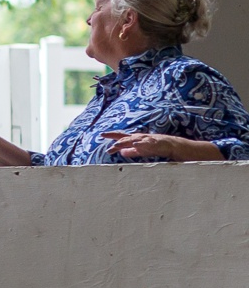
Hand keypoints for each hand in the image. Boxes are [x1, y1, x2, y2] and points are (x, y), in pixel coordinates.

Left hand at [103, 130, 219, 162]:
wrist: (186, 149)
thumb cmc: (166, 149)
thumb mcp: (147, 151)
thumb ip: (135, 151)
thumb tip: (122, 152)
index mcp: (143, 140)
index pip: (126, 136)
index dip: (114, 135)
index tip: (101, 135)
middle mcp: (148, 138)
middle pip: (130, 136)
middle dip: (118, 137)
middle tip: (104, 137)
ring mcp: (156, 140)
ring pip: (141, 139)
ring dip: (129, 140)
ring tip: (118, 143)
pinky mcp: (165, 144)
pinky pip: (155, 144)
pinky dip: (146, 144)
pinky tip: (138, 144)